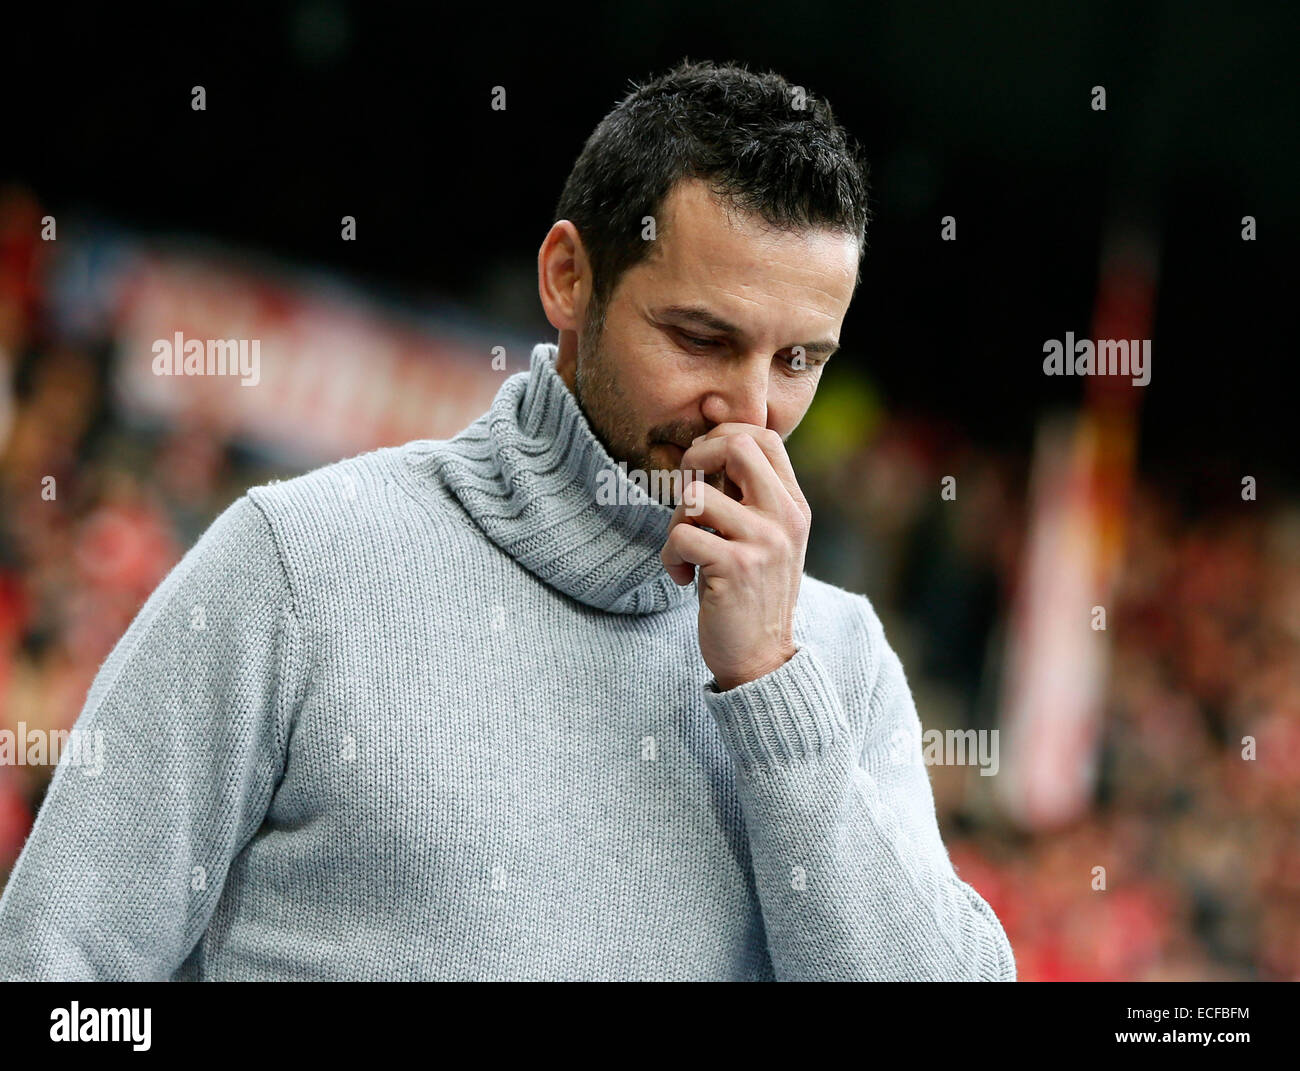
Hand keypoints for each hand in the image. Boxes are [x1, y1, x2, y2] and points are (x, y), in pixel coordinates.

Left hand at [660, 423, 810, 690]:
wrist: (761, 658)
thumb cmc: (751, 595)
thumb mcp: (765, 540)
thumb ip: (751, 499)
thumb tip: (709, 451)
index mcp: (793, 506)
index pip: (763, 437)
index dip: (722, 438)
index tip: (701, 467)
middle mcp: (785, 517)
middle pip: (735, 446)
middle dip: (695, 461)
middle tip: (686, 493)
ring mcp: (763, 541)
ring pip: (695, 495)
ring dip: (676, 521)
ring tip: (685, 550)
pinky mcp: (736, 567)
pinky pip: (681, 536)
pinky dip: (669, 557)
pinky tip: (682, 578)